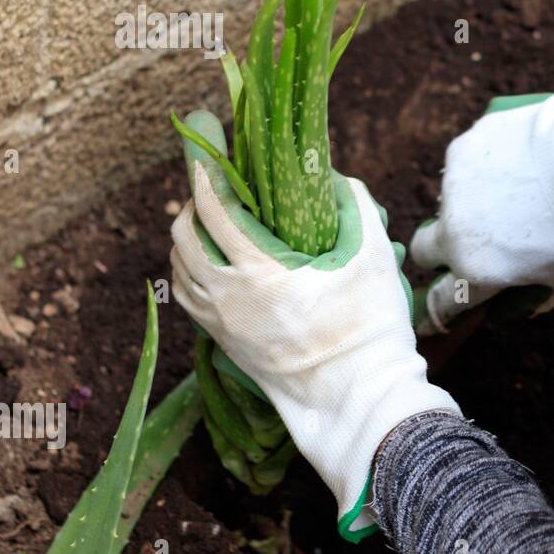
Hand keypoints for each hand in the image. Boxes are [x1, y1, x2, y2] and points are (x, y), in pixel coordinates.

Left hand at [170, 114, 458, 538]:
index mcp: (258, 272)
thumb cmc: (369, 328)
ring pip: (180, 271)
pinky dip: (191, 275)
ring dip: (188, 242)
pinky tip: (211, 268)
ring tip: (208, 225)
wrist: (359, 399)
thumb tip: (338, 182)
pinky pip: (190, 301)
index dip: (206, 176)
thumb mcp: (374, 257)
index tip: (206, 154)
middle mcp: (227, 299)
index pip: (215, 210)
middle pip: (183, 239)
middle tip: (214, 190)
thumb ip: (356, 209)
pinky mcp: (225, 348)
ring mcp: (222, 327)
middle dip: (193, 207)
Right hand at [410, 54, 553, 331]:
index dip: (437, 311)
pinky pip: (466, 162)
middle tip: (471, 242)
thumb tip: (530, 303)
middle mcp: (455, 231)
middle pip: (422, 249)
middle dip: (437, 251)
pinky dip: (486, 166)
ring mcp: (454, 186)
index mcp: (477, 272)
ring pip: (449, 199)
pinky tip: (522, 160)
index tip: (433, 312)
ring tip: (520, 190)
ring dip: (471, 201)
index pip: (442, 303)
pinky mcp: (465, 148)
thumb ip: (543, 297)